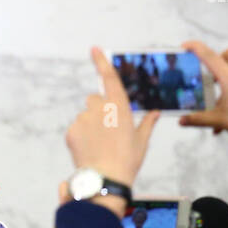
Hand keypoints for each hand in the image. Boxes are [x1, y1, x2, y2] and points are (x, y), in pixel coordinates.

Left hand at [65, 47, 158, 213]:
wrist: (104, 178)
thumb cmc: (127, 160)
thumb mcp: (142, 141)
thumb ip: (147, 123)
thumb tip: (156, 113)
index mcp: (119, 107)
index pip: (109, 78)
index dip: (101, 62)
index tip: (94, 49)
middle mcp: (100, 108)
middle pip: (96, 100)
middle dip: (100, 110)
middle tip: (108, 131)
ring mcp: (83, 118)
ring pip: (86, 116)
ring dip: (90, 124)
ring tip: (99, 145)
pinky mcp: (71, 130)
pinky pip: (76, 128)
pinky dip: (81, 136)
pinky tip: (89, 150)